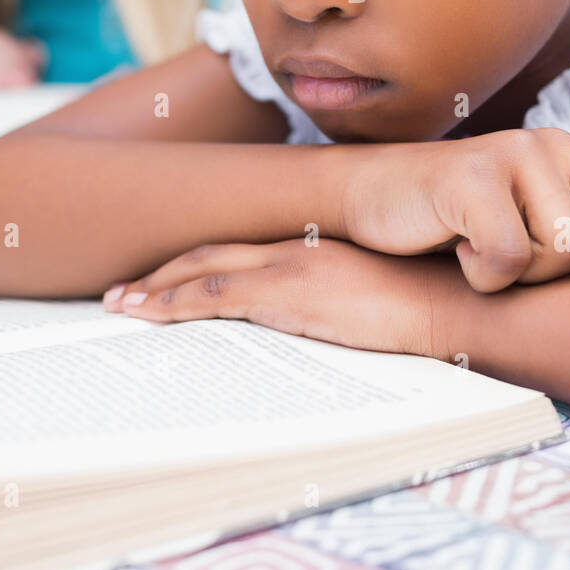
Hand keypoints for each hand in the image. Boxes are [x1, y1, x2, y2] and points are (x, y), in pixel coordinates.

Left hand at [102, 237, 469, 362]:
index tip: (165, 275)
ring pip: (200, 272)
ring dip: (153, 290)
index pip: (240, 249)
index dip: (196, 262)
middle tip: (123, 292)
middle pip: (209, 254)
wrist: (451, 303)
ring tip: (118, 305)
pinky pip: (212, 296)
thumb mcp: (375, 296)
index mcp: (314, 247)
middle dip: (161, 273)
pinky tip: (146, 315)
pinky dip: (172, 304)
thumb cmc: (427, 304)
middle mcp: (293, 248)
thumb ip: (341, 299)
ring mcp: (287, 267)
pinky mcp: (287, 293)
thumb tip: (322, 323)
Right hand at [340, 128, 569, 292]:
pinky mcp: (470, 177)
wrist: (366, 197)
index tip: (560, 266)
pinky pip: (510, 258)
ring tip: (482, 249)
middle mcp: (552, 145)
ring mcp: (512, 154)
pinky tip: (455, 247)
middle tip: (521, 262)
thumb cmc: (451, 224)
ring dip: (522, 276)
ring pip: (566, 251)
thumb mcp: (530, 225)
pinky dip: (483, 276)